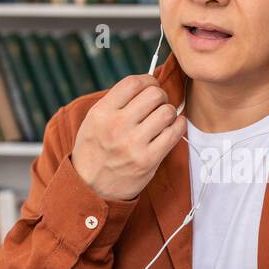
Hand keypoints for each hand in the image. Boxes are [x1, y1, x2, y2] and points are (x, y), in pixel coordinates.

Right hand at [71, 74, 186, 200]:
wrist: (90, 188)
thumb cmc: (95, 150)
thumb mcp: (94, 121)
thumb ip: (116, 102)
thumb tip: (148, 84)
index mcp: (101, 112)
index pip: (134, 82)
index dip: (148, 80)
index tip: (151, 86)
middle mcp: (117, 125)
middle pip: (154, 94)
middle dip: (161, 96)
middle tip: (158, 105)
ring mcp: (133, 144)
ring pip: (167, 112)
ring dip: (169, 113)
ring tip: (162, 120)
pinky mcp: (148, 160)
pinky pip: (174, 133)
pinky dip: (178, 126)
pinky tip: (172, 127)